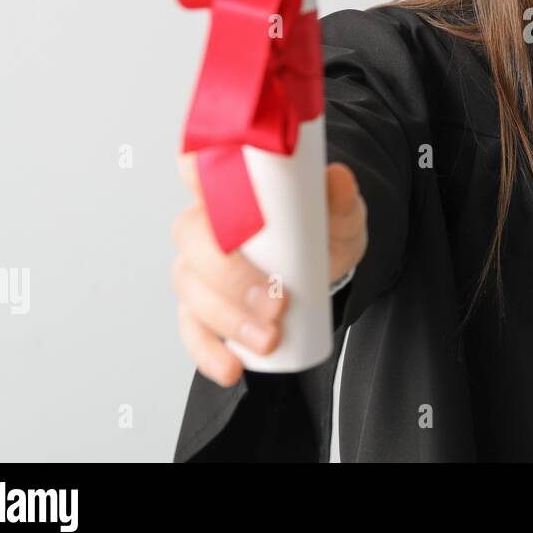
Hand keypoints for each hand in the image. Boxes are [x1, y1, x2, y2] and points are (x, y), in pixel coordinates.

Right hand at [171, 152, 369, 386]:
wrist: (325, 263)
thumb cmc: (321, 228)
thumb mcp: (340, 211)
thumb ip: (341, 196)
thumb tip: (337, 177)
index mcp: (230, 185)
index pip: (197, 164)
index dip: (196, 173)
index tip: (211, 190)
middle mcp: (206, 222)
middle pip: (192, 238)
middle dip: (230, 275)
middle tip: (275, 300)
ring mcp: (198, 266)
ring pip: (191, 287)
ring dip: (227, 318)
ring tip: (270, 338)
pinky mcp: (201, 306)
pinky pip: (191, 328)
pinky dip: (208, 351)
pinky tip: (231, 368)